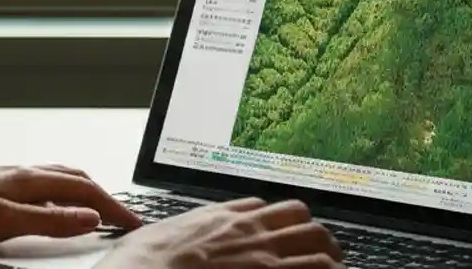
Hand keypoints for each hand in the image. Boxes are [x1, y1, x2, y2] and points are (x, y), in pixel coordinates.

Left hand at [0, 164, 141, 250]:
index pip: (84, 188)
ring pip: (54, 181)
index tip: (133, 223)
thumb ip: (50, 219)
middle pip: (73, 177)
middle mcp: (19, 173)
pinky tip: (47, 211)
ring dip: (80, 192)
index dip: (112, 206)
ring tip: (94, 209)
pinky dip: (56, 198)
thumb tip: (91, 216)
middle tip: (121, 216)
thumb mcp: (5, 221)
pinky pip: (36, 189)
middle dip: (102, 194)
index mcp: (28, 178)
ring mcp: (3, 179)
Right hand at [96, 197, 343, 267]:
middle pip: (302, 220)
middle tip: (322, 257)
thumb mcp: (164, 235)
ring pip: (318, 248)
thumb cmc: (141, 265)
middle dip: (317, 238)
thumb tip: (182, 234)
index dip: (280, 223)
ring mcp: (263, 258)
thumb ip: (187, 230)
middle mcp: (249, 232)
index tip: (284, 238)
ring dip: (330, 262)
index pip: (266, 208)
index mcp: (222, 218)